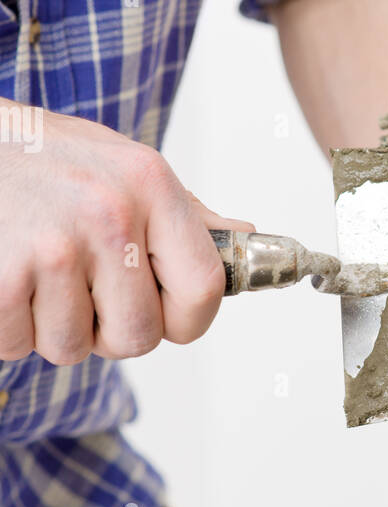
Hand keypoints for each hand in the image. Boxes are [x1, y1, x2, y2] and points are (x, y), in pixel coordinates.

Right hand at [0, 99, 253, 364]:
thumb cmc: (44, 158)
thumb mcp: (124, 166)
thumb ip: (184, 213)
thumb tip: (244, 238)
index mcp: (151, 186)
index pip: (203, 290)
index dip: (185, 320)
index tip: (165, 316)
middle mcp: (109, 214)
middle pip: (138, 336)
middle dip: (109, 331)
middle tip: (82, 291)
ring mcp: (53, 247)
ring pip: (72, 348)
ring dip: (51, 327)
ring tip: (36, 273)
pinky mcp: (2, 278)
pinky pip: (17, 345)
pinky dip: (8, 327)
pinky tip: (6, 276)